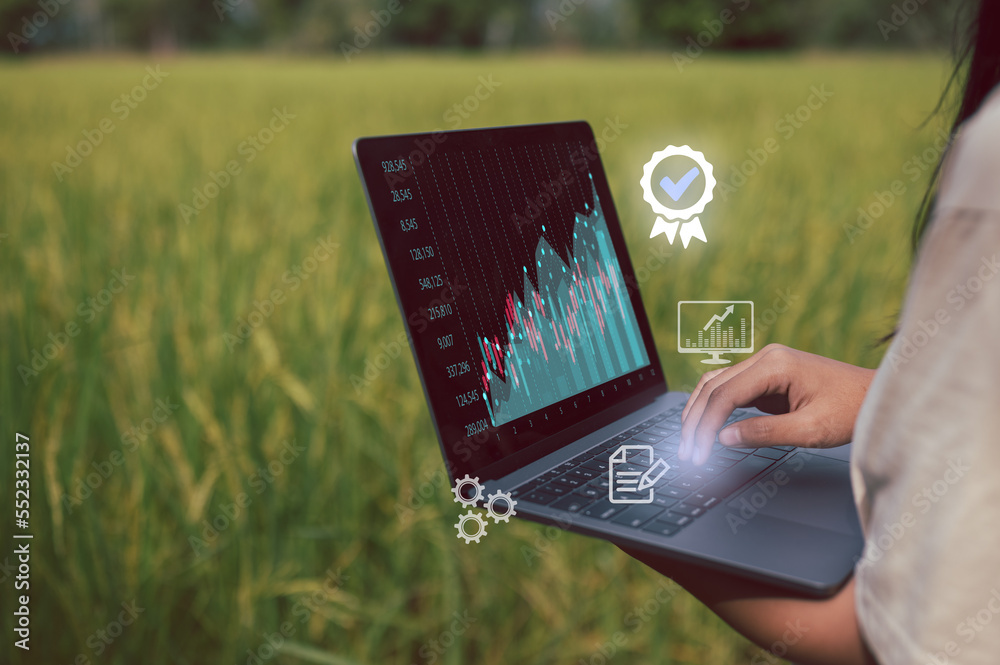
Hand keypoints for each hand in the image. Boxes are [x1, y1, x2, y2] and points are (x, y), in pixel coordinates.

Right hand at [678, 344, 874, 464]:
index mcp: (775, 365)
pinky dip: (714, 407)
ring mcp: (764, 365)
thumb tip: (724, 438)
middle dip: (695, 421)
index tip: (698, 454)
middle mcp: (765, 358)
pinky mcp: (766, 376)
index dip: (705, 427)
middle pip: (713, 387)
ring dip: (699, 412)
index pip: (725, 395)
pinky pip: (730, 388)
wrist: (876, 396)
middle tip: (686, 453)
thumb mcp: (810, 429)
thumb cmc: (851, 409)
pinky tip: (705, 425)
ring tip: (688, 441)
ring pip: (716, 384)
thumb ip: (764, 433)